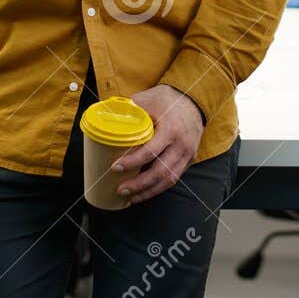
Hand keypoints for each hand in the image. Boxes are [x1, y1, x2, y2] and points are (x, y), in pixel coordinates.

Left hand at [112, 85, 203, 204]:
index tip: (115, 168)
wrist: (194, 99)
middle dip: (139, 184)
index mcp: (171, 128)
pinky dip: (158, 188)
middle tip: (121, 189)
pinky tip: (144, 192)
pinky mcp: (189, 159)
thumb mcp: (148, 99)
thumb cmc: (168, 99)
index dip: (132, 162)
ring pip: (169, 179)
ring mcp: (187, 153)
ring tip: (130, 198)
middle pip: (160, 171)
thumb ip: (129, 109)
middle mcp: (181, 144)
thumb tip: (105, 118)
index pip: (151, 151)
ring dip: (148, 191)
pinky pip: (174, 178)